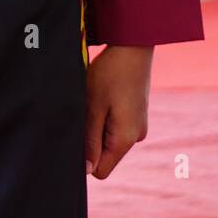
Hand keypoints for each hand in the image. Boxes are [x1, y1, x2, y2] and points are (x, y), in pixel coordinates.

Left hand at [85, 45, 153, 179]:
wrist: (133, 46)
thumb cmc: (110, 74)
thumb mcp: (93, 106)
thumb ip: (90, 139)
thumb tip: (87, 170)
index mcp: (126, 139)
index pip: (101, 170)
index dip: (85, 159)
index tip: (77, 134)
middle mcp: (137, 137)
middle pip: (106, 155)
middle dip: (91, 139)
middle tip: (87, 111)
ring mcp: (139, 125)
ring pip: (110, 139)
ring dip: (98, 125)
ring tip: (97, 100)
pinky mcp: (137, 115)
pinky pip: (117, 127)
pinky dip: (107, 117)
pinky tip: (105, 96)